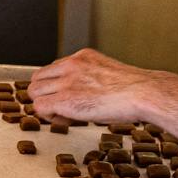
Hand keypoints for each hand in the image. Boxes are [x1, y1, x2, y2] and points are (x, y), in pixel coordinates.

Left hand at [28, 49, 159, 124]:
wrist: (143, 93)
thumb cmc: (135, 91)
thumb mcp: (109, 75)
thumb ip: (92, 79)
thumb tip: (88, 96)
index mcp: (83, 57)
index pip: (53, 69)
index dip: (55, 86)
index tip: (66, 98)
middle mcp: (71, 65)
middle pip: (38, 78)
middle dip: (46, 94)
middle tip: (61, 109)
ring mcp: (67, 81)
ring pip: (35, 92)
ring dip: (45, 105)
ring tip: (63, 116)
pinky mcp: (65, 98)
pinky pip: (40, 106)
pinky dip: (48, 116)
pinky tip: (64, 120)